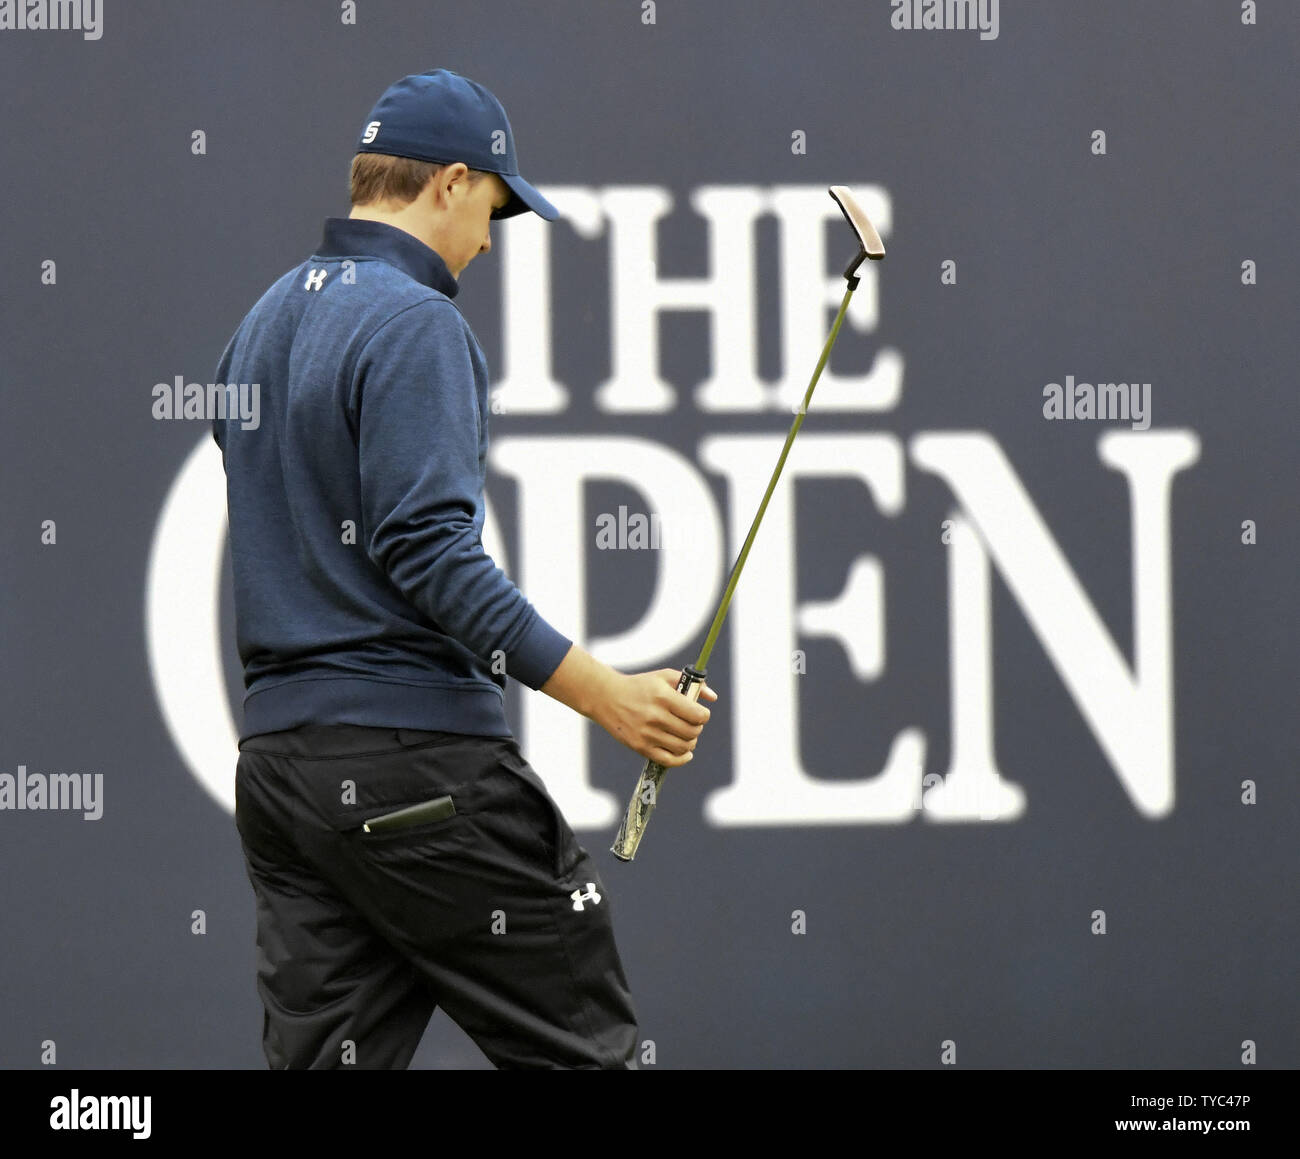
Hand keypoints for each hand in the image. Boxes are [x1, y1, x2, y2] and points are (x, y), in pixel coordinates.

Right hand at [541, 648, 718, 766]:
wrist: (606, 697)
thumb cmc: (639, 686)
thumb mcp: (663, 677)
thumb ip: (691, 684)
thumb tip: (713, 697)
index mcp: (664, 697)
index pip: (697, 715)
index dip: (704, 716)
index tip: (701, 714)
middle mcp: (656, 717)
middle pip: (692, 732)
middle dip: (697, 729)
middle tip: (693, 724)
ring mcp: (647, 734)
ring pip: (683, 747)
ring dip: (690, 742)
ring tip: (687, 736)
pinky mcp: (640, 747)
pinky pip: (668, 760)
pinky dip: (682, 759)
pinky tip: (685, 753)